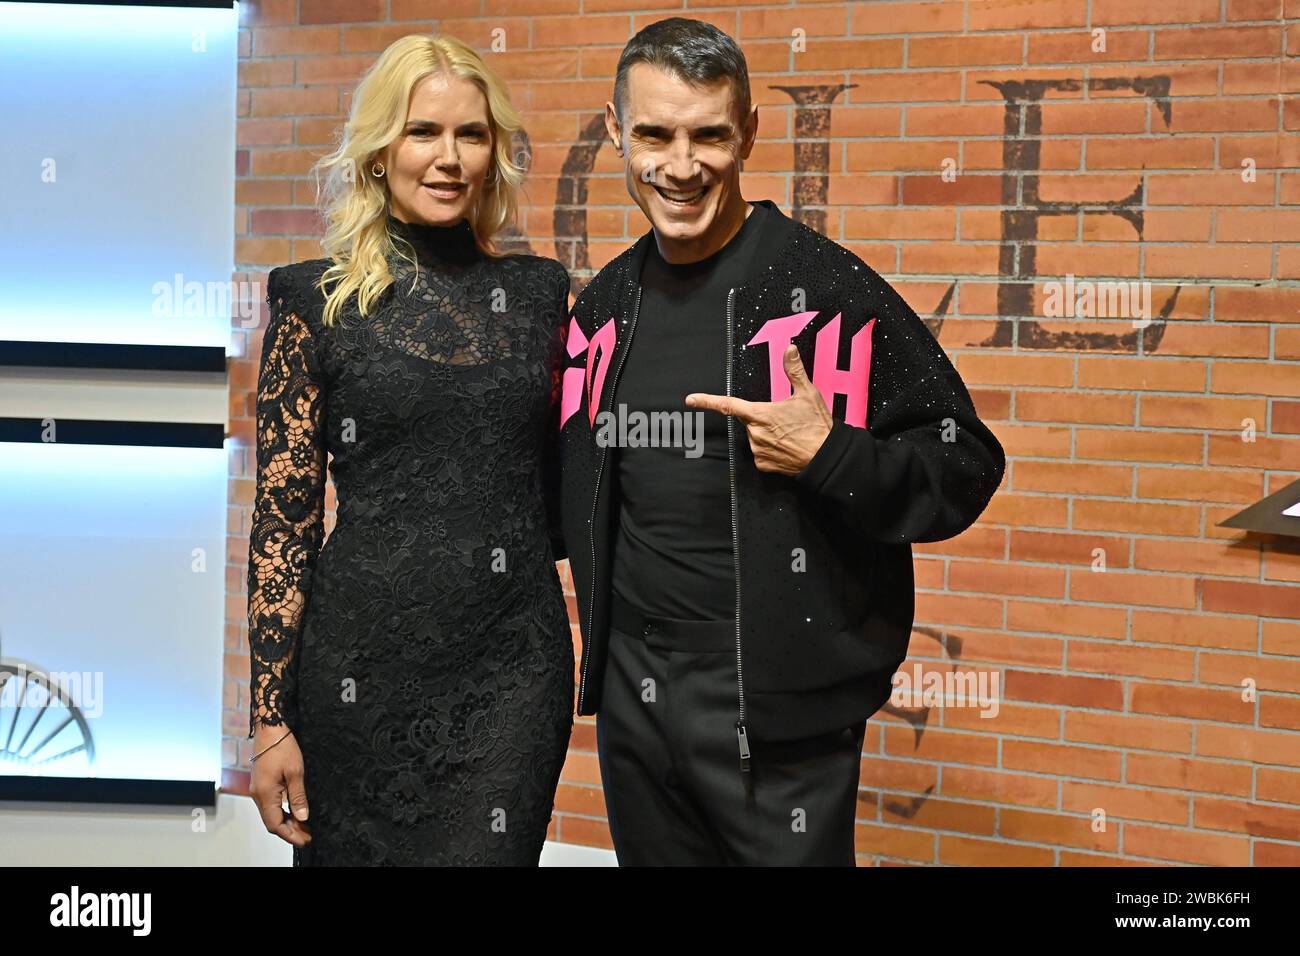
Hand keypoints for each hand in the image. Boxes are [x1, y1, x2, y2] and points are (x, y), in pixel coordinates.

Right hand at [250, 724, 311, 846]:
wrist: (270, 729)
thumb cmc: (282, 746)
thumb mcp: (295, 772)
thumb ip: (298, 797)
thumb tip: (303, 817)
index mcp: (265, 794)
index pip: (275, 825)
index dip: (290, 835)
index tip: (305, 840)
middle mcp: (258, 795)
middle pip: (272, 822)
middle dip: (290, 831)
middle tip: (308, 836)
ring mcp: (258, 790)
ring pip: (271, 814)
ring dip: (287, 822)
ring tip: (305, 827)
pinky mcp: (262, 784)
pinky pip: (271, 805)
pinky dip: (283, 812)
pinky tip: (295, 812)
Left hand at [686, 344, 832, 475]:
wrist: (826, 458)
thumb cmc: (817, 427)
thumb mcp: (807, 394)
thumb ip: (794, 370)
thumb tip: (789, 350)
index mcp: (761, 414)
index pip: (728, 405)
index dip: (707, 401)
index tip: (691, 400)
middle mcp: (755, 434)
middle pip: (748, 420)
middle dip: (760, 417)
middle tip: (783, 418)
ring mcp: (758, 451)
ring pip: (755, 436)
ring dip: (766, 433)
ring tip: (789, 433)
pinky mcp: (763, 465)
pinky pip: (761, 453)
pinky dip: (770, 448)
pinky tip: (786, 446)